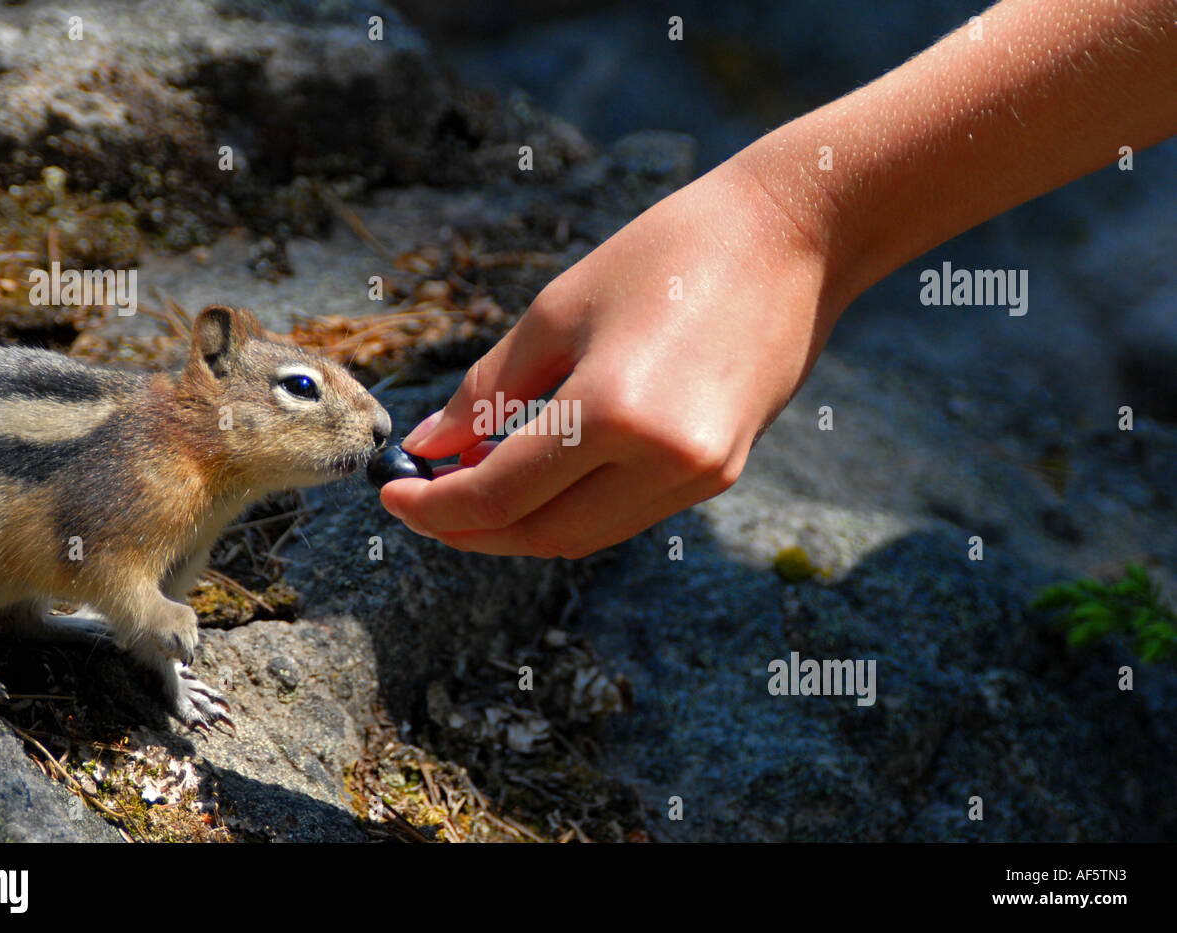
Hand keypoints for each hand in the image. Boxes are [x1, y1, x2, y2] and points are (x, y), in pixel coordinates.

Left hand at [379, 156, 843, 557]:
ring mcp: (702, 477)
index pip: (500, 496)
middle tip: (424, 502)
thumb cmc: (665, 252)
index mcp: (614, 412)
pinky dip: (572, 505)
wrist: (792, 237)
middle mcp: (664, 462)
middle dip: (471, 530)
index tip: (390, 496)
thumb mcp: (556, 312)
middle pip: (542, 535)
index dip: (435, 507)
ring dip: (520, 523)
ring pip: (585, 534)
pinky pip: (626, 513)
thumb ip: (486, 392)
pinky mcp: (722, 474)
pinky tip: (539, 472)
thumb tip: (427, 450)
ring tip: (473, 482)